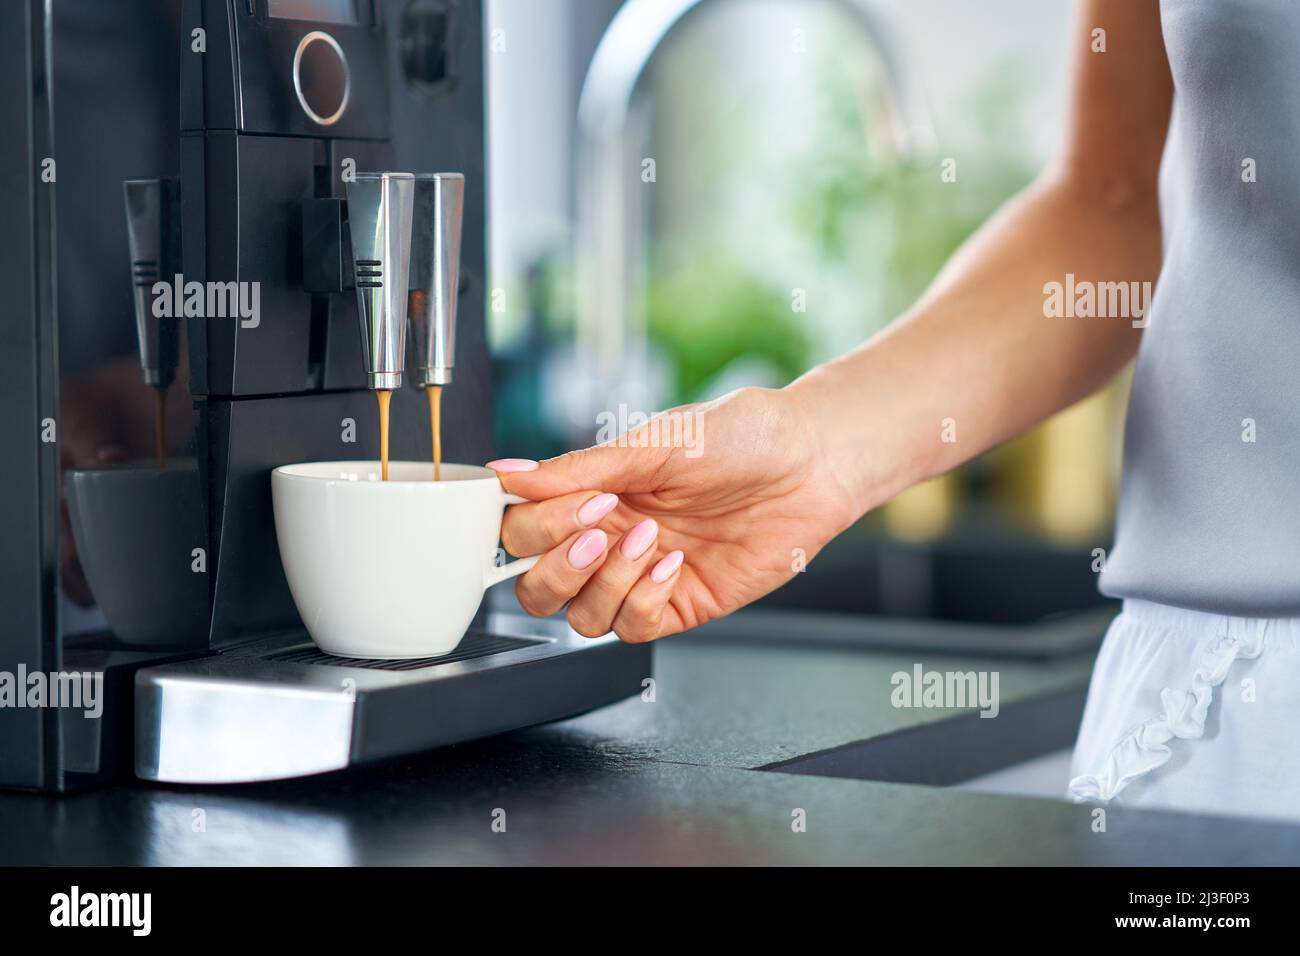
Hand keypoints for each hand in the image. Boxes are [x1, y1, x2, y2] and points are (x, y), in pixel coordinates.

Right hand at [489, 386, 862, 642]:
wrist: (812, 460)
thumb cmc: (741, 436)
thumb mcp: (654, 443)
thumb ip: (578, 468)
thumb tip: (506, 475)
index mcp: (592, 494)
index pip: (523, 531)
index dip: (536, 527)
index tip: (581, 501)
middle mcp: (608, 539)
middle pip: (537, 586)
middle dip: (558, 564)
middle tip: (602, 528)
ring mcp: (641, 576)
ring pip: (580, 616)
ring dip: (606, 582)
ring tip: (650, 540)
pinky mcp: (679, 603)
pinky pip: (633, 628)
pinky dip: (642, 600)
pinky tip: (672, 564)